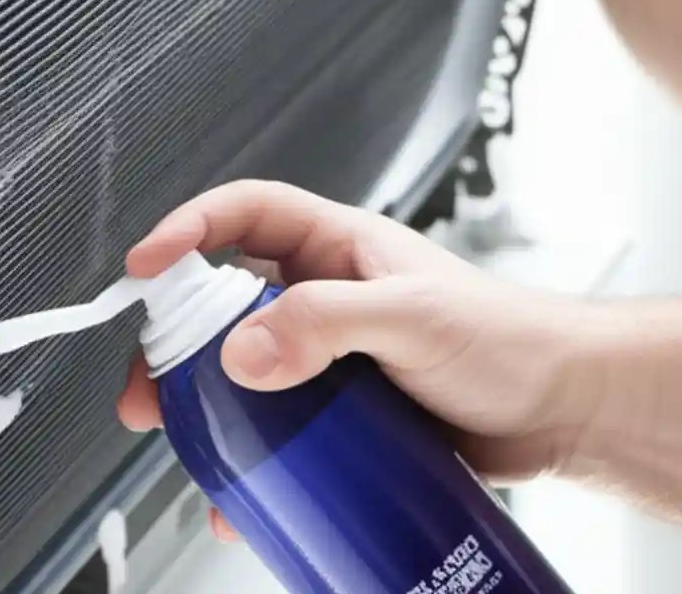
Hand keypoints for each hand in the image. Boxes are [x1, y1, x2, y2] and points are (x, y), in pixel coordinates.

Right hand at [117, 181, 607, 541]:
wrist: (564, 413)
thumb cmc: (512, 340)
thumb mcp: (413, 315)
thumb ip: (328, 321)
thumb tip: (244, 351)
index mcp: (335, 246)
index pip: (242, 215)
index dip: (187, 230)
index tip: (144, 267)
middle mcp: (321, 295)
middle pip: (221, 303)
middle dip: (176, 342)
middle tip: (153, 385)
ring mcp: (326, 356)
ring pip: (240, 370)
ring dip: (205, 406)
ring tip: (187, 442)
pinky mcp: (336, 411)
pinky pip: (273, 426)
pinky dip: (249, 458)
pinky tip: (242, 492)